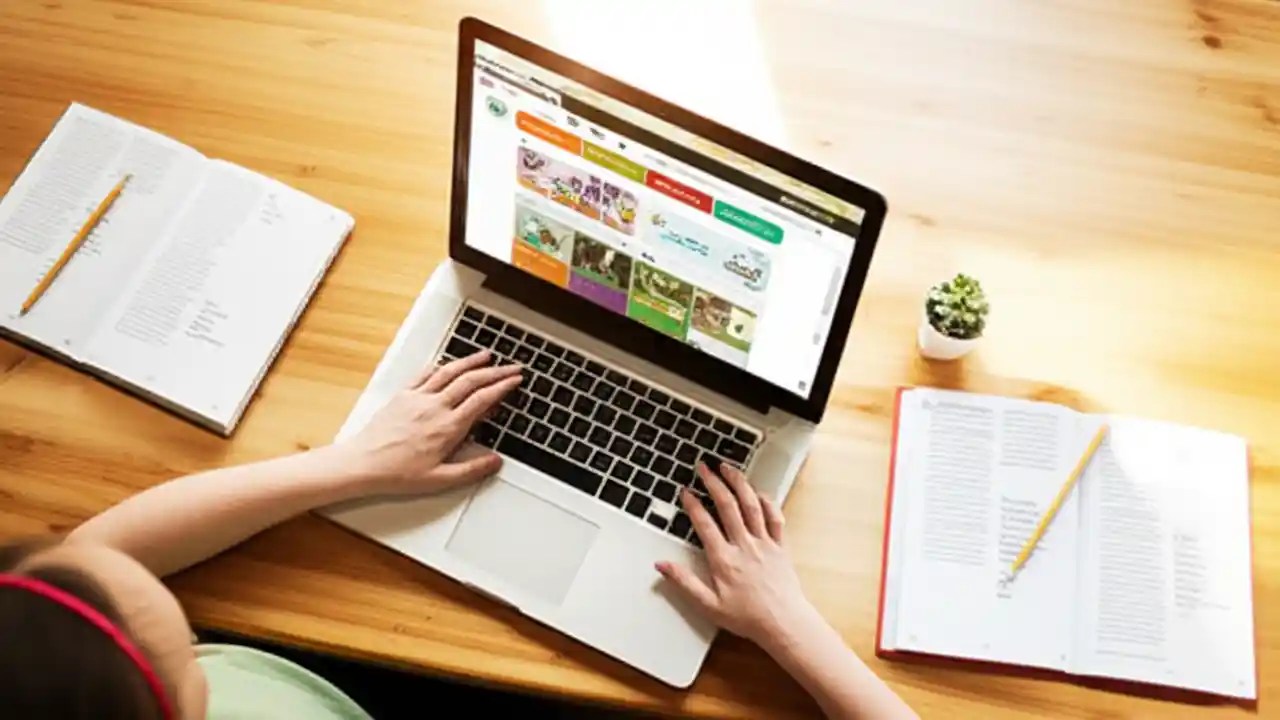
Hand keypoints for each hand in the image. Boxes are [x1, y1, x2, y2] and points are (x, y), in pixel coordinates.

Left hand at [339, 350, 521, 495]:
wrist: (362, 463)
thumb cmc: (396, 473)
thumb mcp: (440, 479)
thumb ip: (471, 470)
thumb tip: (495, 462)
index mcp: (448, 427)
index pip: (482, 399)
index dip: (502, 387)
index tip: (515, 381)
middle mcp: (435, 407)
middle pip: (471, 381)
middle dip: (496, 371)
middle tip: (512, 367)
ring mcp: (418, 398)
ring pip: (450, 372)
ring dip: (471, 361)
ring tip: (487, 356)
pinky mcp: (403, 395)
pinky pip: (426, 374)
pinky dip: (442, 365)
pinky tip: (449, 363)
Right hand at [656, 463, 814, 648]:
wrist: (783, 623)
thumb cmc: (747, 617)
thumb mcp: (708, 605)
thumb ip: (684, 582)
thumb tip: (661, 566)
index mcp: (724, 559)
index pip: (704, 523)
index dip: (693, 504)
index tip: (685, 491)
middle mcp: (744, 545)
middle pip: (727, 505)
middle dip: (713, 482)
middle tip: (704, 467)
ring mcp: (764, 543)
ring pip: (751, 505)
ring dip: (739, 483)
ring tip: (729, 468)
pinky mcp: (781, 546)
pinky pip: (775, 517)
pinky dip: (767, 501)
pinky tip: (759, 492)